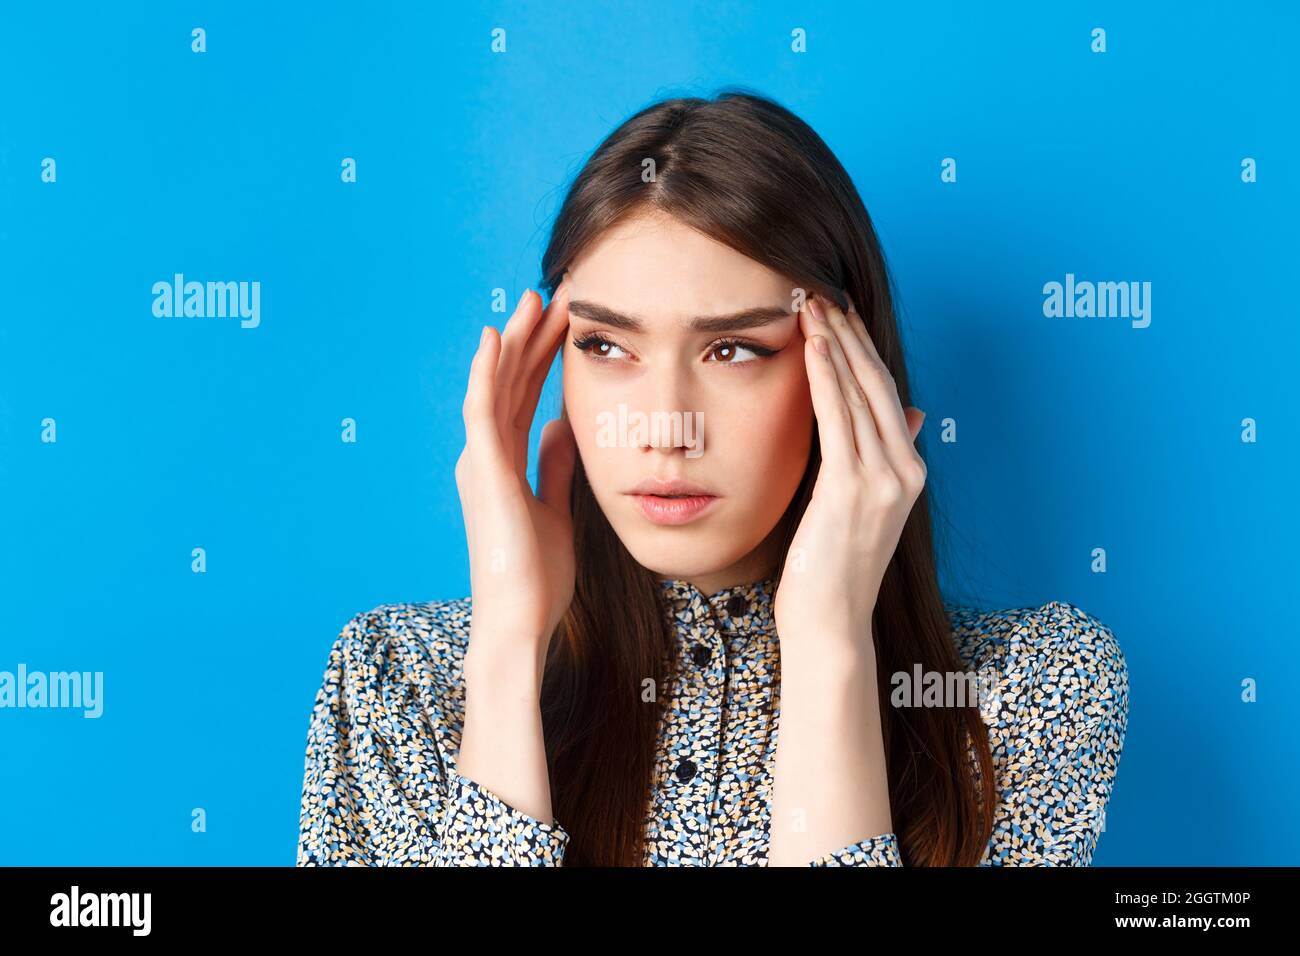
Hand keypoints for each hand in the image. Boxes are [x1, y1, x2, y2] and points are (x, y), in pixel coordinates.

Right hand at [456, 283, 575, 670]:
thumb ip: (554, 467)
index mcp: (504, 463)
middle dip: (534, 336)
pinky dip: (488, 371)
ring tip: (535, 298)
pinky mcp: (483, 470)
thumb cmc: (538, 577)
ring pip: (496, 385)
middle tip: (558, 294)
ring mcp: (481, 460)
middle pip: (511, 381)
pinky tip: (498, 336)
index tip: (571, 323)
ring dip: (515, 340)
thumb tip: (560, 428)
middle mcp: (486, 455)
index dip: (545, 357)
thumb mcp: (557, 509)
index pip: (525, 395)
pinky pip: (483, 409)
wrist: (521, 618)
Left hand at [772, 292, 925, 656]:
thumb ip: (884, 456)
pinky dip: (826, 378)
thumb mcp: (864, 505)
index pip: (886, 395)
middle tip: (822, 293)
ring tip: (812, 306)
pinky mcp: (854, 489)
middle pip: (877, 384)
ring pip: (859, 394)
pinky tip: (812, 348)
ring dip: (834, 345)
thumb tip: (910, 414)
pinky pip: (838, 420)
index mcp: (908, 471)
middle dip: (849, 335)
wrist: (831, 621)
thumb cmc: (833, 567)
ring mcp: (884, 479)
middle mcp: (904, 470)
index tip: (840, 314)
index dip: (863, 350)